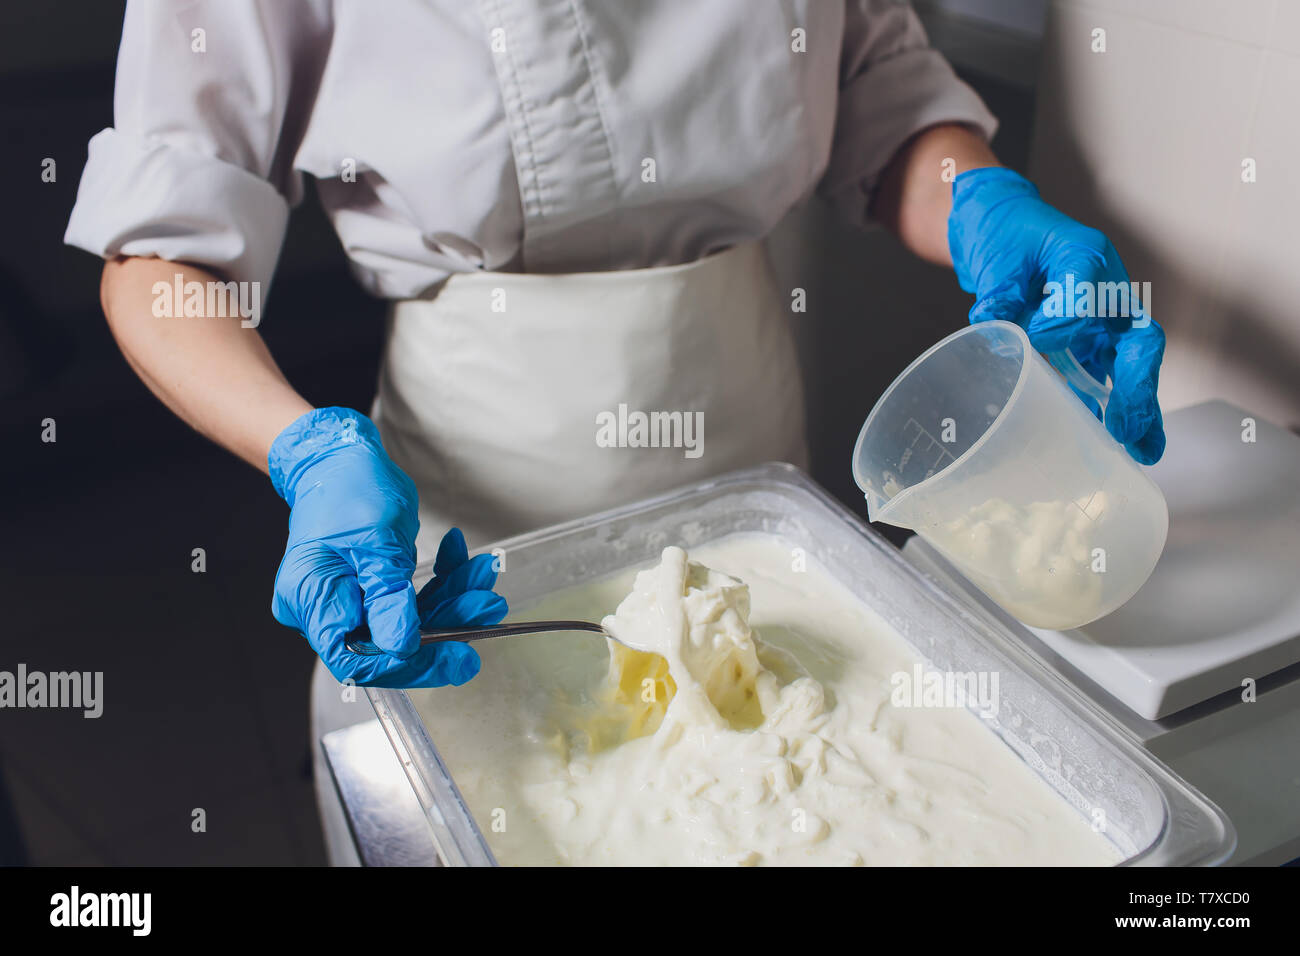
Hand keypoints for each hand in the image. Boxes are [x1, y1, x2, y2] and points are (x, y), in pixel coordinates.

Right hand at [268, 407, 505, 686]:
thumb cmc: (349, 484)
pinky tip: (458, 558)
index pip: (359, 657)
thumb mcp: (378, 539)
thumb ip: (389, 596)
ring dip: (451, 599)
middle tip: (486, 607)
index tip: (458, 657)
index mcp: (313, 598)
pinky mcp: (367, 589)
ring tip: (482, 574)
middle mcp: (324, 607)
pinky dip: (440, 582)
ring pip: (406, 620)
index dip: (411, 663)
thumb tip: (402, 647)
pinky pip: (408, 599)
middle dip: (445, 623)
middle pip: (387, 641)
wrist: (339, 455)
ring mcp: (347, 599)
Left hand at [947, 167, 1165, 463]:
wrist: (1002, 224)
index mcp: (1086, 256)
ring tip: (1144, 450)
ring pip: (1132, 366)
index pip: (1089, 295)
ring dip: (1139, 408)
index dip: (1066, 321)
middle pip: (1137, 341)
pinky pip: (1107, 375)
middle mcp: (1106, 290)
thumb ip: (999, 290)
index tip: (1037, 337)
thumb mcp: (997, 254)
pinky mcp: (1089, 340)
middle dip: (1136, 387)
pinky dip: (1113, 407)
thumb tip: (992, 320)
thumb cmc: (1005, 232)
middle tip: (1126, 428)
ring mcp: (1103, 318)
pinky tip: (1118, 443)